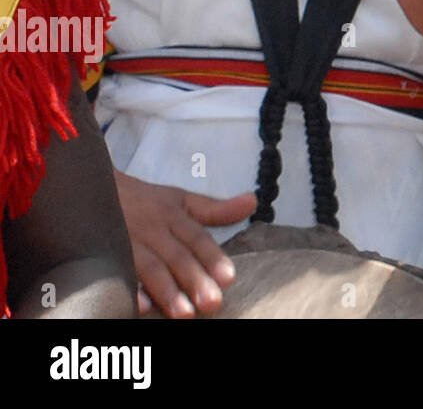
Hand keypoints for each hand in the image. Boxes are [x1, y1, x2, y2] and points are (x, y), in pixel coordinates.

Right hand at [113, 171, 254, 317]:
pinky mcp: (101, 254)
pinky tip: (141, 308)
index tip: (229, 278)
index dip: (212, 257)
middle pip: (175, 256)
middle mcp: (150, 229)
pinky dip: (127, 290)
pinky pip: (114, 274)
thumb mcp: (178, 199)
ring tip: (184, 314)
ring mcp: (125, 242)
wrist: (89, 188)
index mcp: (171, 215)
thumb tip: (253, 202)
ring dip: (166, 291)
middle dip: (194, 279)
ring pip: (148, 268)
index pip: (196, 238)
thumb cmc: (141, 201)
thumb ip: (214, 208)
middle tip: (212, 302)